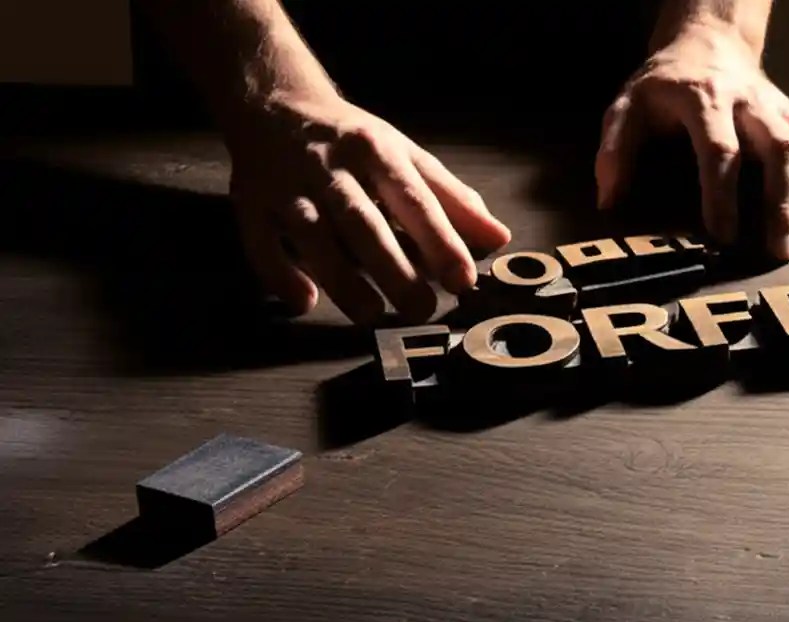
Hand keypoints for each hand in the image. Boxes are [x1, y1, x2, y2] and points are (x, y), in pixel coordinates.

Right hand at [226, 92, 510, 323]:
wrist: (277, 100)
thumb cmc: (354, 140)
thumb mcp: (408, 158)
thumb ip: (453, 200)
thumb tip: (498, 238)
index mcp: (376, 151)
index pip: (413, 199)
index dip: (440, 240)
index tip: (463, 279)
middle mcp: (330, 166)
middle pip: (362, 220)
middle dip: (392, 267)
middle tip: (420, 310)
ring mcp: (286, 184)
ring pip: (312, 233)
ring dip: (339, 277)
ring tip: (370, 315)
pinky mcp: (250, 201)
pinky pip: (258, 240)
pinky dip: (278, 273)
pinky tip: (303, 301)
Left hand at [595, 18, 788, 259]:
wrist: (707, 43)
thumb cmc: (665, 86)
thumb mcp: (627, 106)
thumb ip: (614, 150)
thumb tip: (609, 201)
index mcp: (704, 100)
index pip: (720, 149)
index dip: (722, 195)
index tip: (723, 237)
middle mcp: (750, 103)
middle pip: (779, 148)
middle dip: (783, 202)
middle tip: (780, 251)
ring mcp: (782, 109)